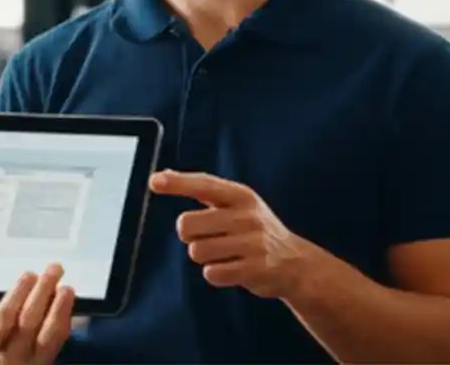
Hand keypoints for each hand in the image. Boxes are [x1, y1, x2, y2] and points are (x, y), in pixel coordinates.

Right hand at [0, 264, 74, 364]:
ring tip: (66, 287)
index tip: (28, 275)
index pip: (2, 320)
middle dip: (41, 294)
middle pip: (27, 324)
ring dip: (59, 308)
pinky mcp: (48, 361)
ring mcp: (31, 361)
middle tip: (52, 270)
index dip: (16, 297)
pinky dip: (64, 319)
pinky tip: (67, 301)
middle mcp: (10, 356)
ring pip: (48, 336)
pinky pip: (59, 341)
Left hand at [151, 169, 312, 299]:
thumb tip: (162, 174)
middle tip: (209, 236)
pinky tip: (233, 268)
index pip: (204, 184)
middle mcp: (247, 215)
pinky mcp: (255, 269)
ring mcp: (253, 242)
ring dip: (204, 256)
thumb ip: (202, 189)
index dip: (177, 183)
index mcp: (241, 195)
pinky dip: (216, 274)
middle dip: (189, 235)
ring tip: (226, 253)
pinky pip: (212, 273)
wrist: (295, 263)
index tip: (153, 181)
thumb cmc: (255, 230)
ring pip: (196, 251)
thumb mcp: (236, 203)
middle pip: (187, 224)